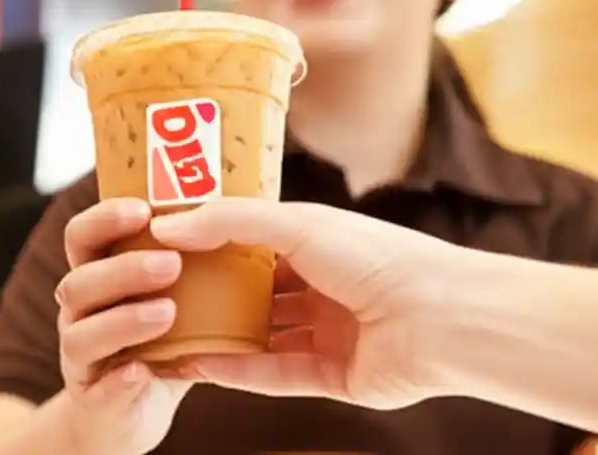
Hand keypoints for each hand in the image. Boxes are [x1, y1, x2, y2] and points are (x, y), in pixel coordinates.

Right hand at [55, 198, 192, 454]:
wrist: (136, 410)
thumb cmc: (163, 337)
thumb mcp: (178, 290)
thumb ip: (195, 256)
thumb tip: (237, 210)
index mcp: (98, 273)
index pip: (84, 235)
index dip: (105, 219)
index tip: (143, 209)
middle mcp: (81, 311)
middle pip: (80, 281)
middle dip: (122, 269)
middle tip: (171, 263)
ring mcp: (84, 358)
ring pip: (82, 335)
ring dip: (123, 321)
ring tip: (168, 313)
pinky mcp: (98, 402)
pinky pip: (100, 390)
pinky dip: (119, 379)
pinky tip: (142, 370)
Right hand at [150, 198, 460, 409]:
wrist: (441, 318)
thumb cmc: (377, 256)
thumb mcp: (296, 223)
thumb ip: (228, 221)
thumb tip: (166, 224)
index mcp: (320, 242)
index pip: (254, 241)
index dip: (212, 243)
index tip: (164, 245)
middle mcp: (324, 286)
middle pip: (256, 292)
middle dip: (211, 295)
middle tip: (157, 295)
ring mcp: (329, 333)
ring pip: (262, 337)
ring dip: (218, 338)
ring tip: (167, 335)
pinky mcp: (334, 376)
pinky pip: (276, 375)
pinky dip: (237, 372)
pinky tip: (197, 365)